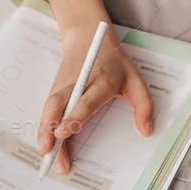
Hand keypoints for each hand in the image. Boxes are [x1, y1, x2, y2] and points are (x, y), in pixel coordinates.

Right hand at [37, 26, 153, 174]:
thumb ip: (144, 105)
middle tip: (48, 153)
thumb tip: (146, 131)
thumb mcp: (135, 79)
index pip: (86, 100)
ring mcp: (64, 85)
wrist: (87, 36)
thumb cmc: (114, 62)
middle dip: (51, 128)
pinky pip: (48, 109)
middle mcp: (78, 82)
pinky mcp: (55, 89)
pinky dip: (44, 126)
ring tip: (44, 154)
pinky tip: (44, 144)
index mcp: (102, 80)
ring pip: (50, 108)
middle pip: (61, 105)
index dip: (74, 116)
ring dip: (44, 130)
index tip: (63, 133)